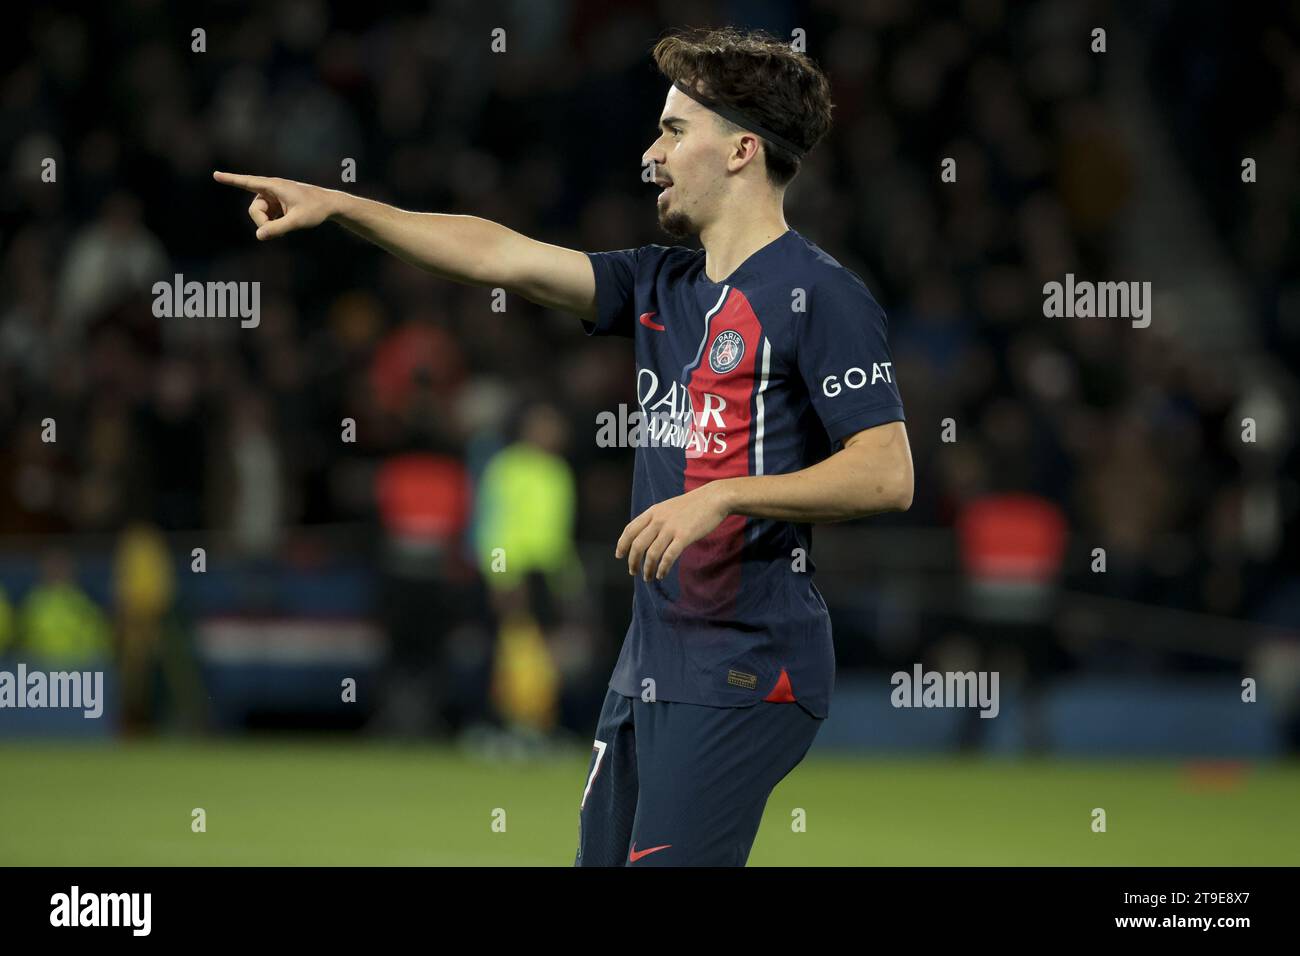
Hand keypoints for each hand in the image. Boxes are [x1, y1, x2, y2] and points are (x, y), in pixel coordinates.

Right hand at [212, 171, 335, 240]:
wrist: (330, 205)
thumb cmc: (315, 210)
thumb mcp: (297, 221)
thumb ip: (278, 229)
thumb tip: (259, 235)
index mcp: (274, 186)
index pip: (248, 182)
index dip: (231, 180)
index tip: (215, 174)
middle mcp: (271, 189)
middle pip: (254, 209)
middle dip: (263, 222)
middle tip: (278, 231)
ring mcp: (274, 197)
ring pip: (260, 214)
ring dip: (270, 224)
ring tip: (287, 225)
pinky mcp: (277, 203)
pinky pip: (267, 216)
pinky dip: (274, 223)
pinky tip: (287, 222)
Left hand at [616, 481, 731, 581]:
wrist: (714, 498)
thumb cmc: (693, 505)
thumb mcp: (668, 507)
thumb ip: (656, 519)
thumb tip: (647, 536)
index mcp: (653, 512)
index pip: (630, 529)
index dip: (622, 544)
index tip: (619, 555)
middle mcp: (658, 520)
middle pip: (637, 544)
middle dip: (633, 561)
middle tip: (633, 572)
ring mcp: (671, 528)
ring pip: (652, 553)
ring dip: (647, 569)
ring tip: (648, 577)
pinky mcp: (684, 536)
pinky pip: (668, 556)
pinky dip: (662, 568)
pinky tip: (661, 575)